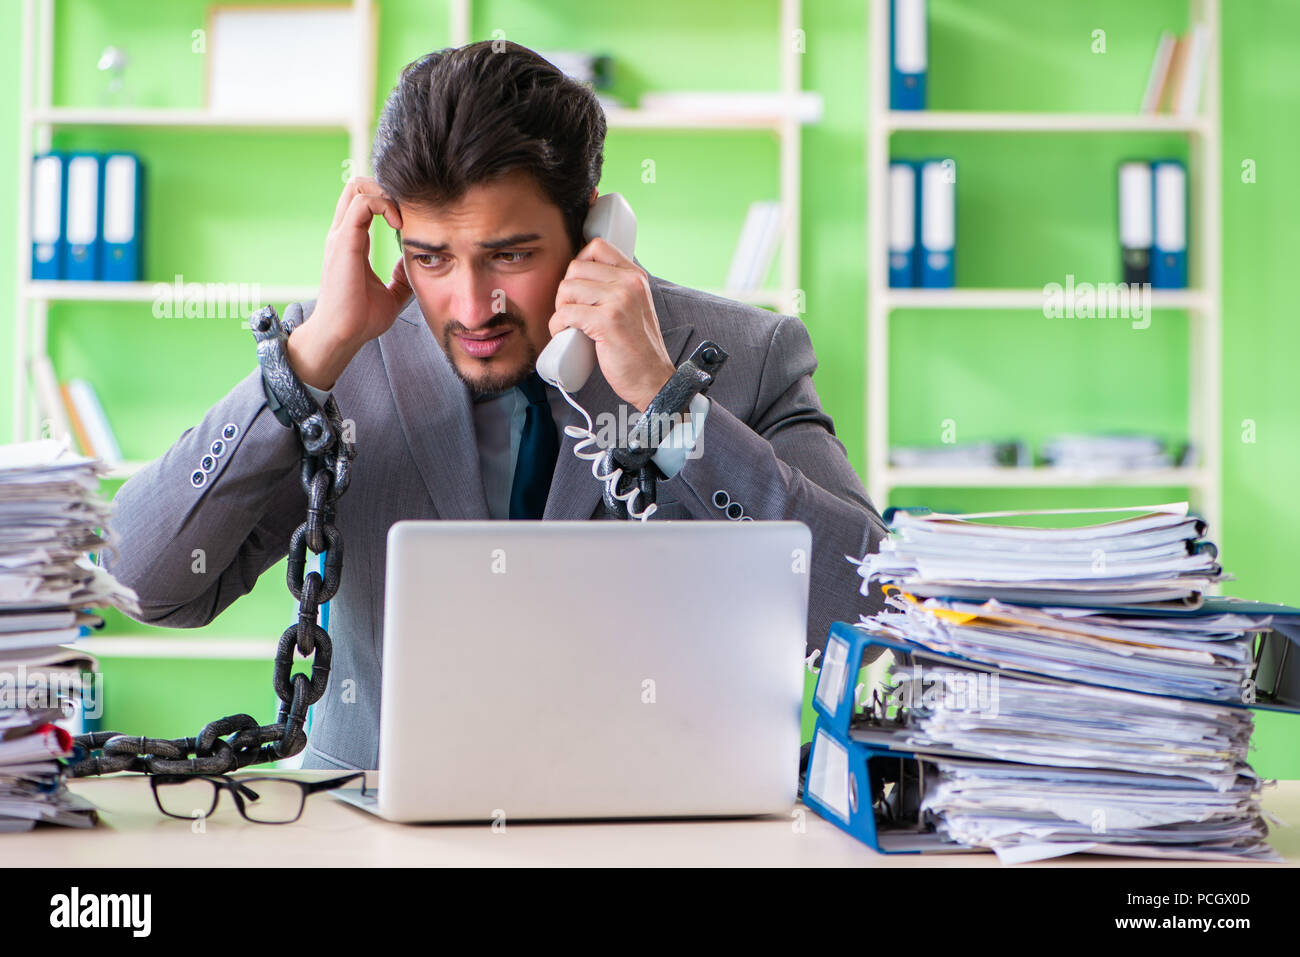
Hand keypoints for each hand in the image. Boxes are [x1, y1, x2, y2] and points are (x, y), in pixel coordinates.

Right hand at [287, 176, 413, 390]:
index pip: (365, 204)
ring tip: (403, 218)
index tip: (410, 220)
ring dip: (386, 194)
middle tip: (407, 211)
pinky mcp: (344, 241)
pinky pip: (362, 203)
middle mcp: (343, 234)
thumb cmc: (361, 319)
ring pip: (357, 187)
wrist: (343, 335)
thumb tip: (415, 266)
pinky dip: (384, 204)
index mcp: (352, 243)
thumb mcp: (391, 295)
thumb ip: (401, 278)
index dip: (388, 202)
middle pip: (356, 187)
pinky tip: (399, 224)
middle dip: (385, 189)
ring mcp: (341, 236)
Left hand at [547, 237, 675, 411]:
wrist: (652, 379)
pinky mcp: (607, 322)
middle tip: (572, 311)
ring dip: (560, 309)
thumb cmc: (638, 348)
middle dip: (566, 291)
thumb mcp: (634, 306)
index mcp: (636, 277)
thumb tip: (579, 275)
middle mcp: (630, 283)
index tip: (578, 287)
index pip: (597, 246)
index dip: (579, 263)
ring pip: (567, 288)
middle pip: (576, 267)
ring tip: (570, 324)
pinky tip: (566, 334)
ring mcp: (619, 301)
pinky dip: (558, 326)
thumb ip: (615, 287)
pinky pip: (566, 313)